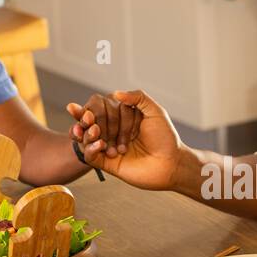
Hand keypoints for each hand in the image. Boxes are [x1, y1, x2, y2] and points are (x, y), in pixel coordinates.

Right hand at [66, 90, 183, 190]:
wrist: (170, 162)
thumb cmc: (165, 138)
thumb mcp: (155, 112)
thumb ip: (138, 97)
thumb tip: (116, 93)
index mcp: (121, 116)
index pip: (99, 107)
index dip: (94, 109)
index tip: (90, 111)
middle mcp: (113, 130)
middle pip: (89, 122)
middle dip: (89, 120)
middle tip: (91, 121)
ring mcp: (109, 146)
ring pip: (86, 138)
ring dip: (87, 133)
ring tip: (95, 132)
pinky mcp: (107, 163)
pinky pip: (89, 156)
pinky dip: (90, 149)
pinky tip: (100, 145)